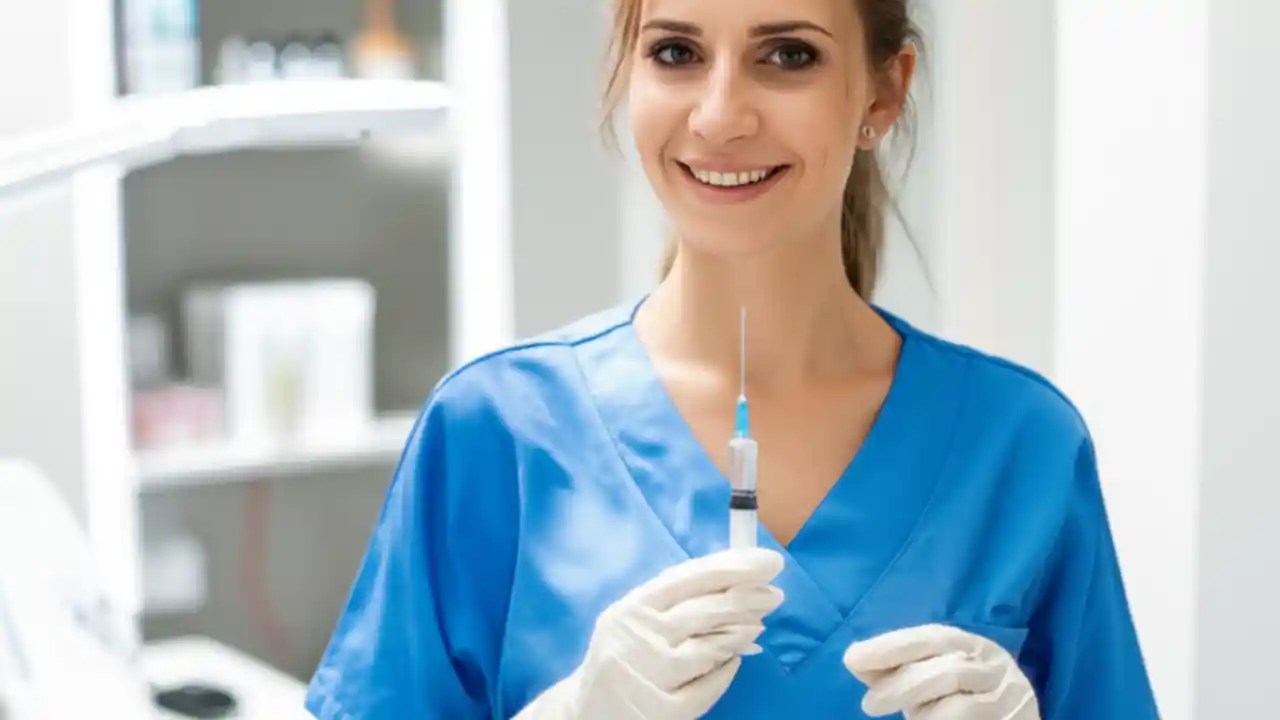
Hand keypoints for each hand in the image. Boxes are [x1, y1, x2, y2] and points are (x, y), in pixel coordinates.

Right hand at [515, 547, 784, 719]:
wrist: (586, 713)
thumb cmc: (621, 657)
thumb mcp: (634, 621)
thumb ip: (673, 602)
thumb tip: (733, 582)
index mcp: (633, 608)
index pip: (690, 578)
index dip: (733, 567)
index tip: (767, 561)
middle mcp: (639, 637)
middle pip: (705, 611)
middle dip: (747, 600)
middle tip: (774, 595)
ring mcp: (651, 675)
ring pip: (711, 648)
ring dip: (741, 633)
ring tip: (758, 626)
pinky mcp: (663, 710)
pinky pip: (708, 686)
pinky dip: (725, 672)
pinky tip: (734, 661)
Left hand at [843, 624, 1039, 719]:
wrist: (1011, 717)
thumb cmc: (960, 695)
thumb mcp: (928, 677)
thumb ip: (894, 669)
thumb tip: (856, 660)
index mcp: (970, 644)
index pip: (930, 638)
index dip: (892, 646)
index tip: (854, 658)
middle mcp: (994, 665)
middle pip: (948, 671)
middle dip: (902, 686)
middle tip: (869, 705)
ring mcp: (1011, 699)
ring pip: (962, 707)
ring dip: (927, 716)